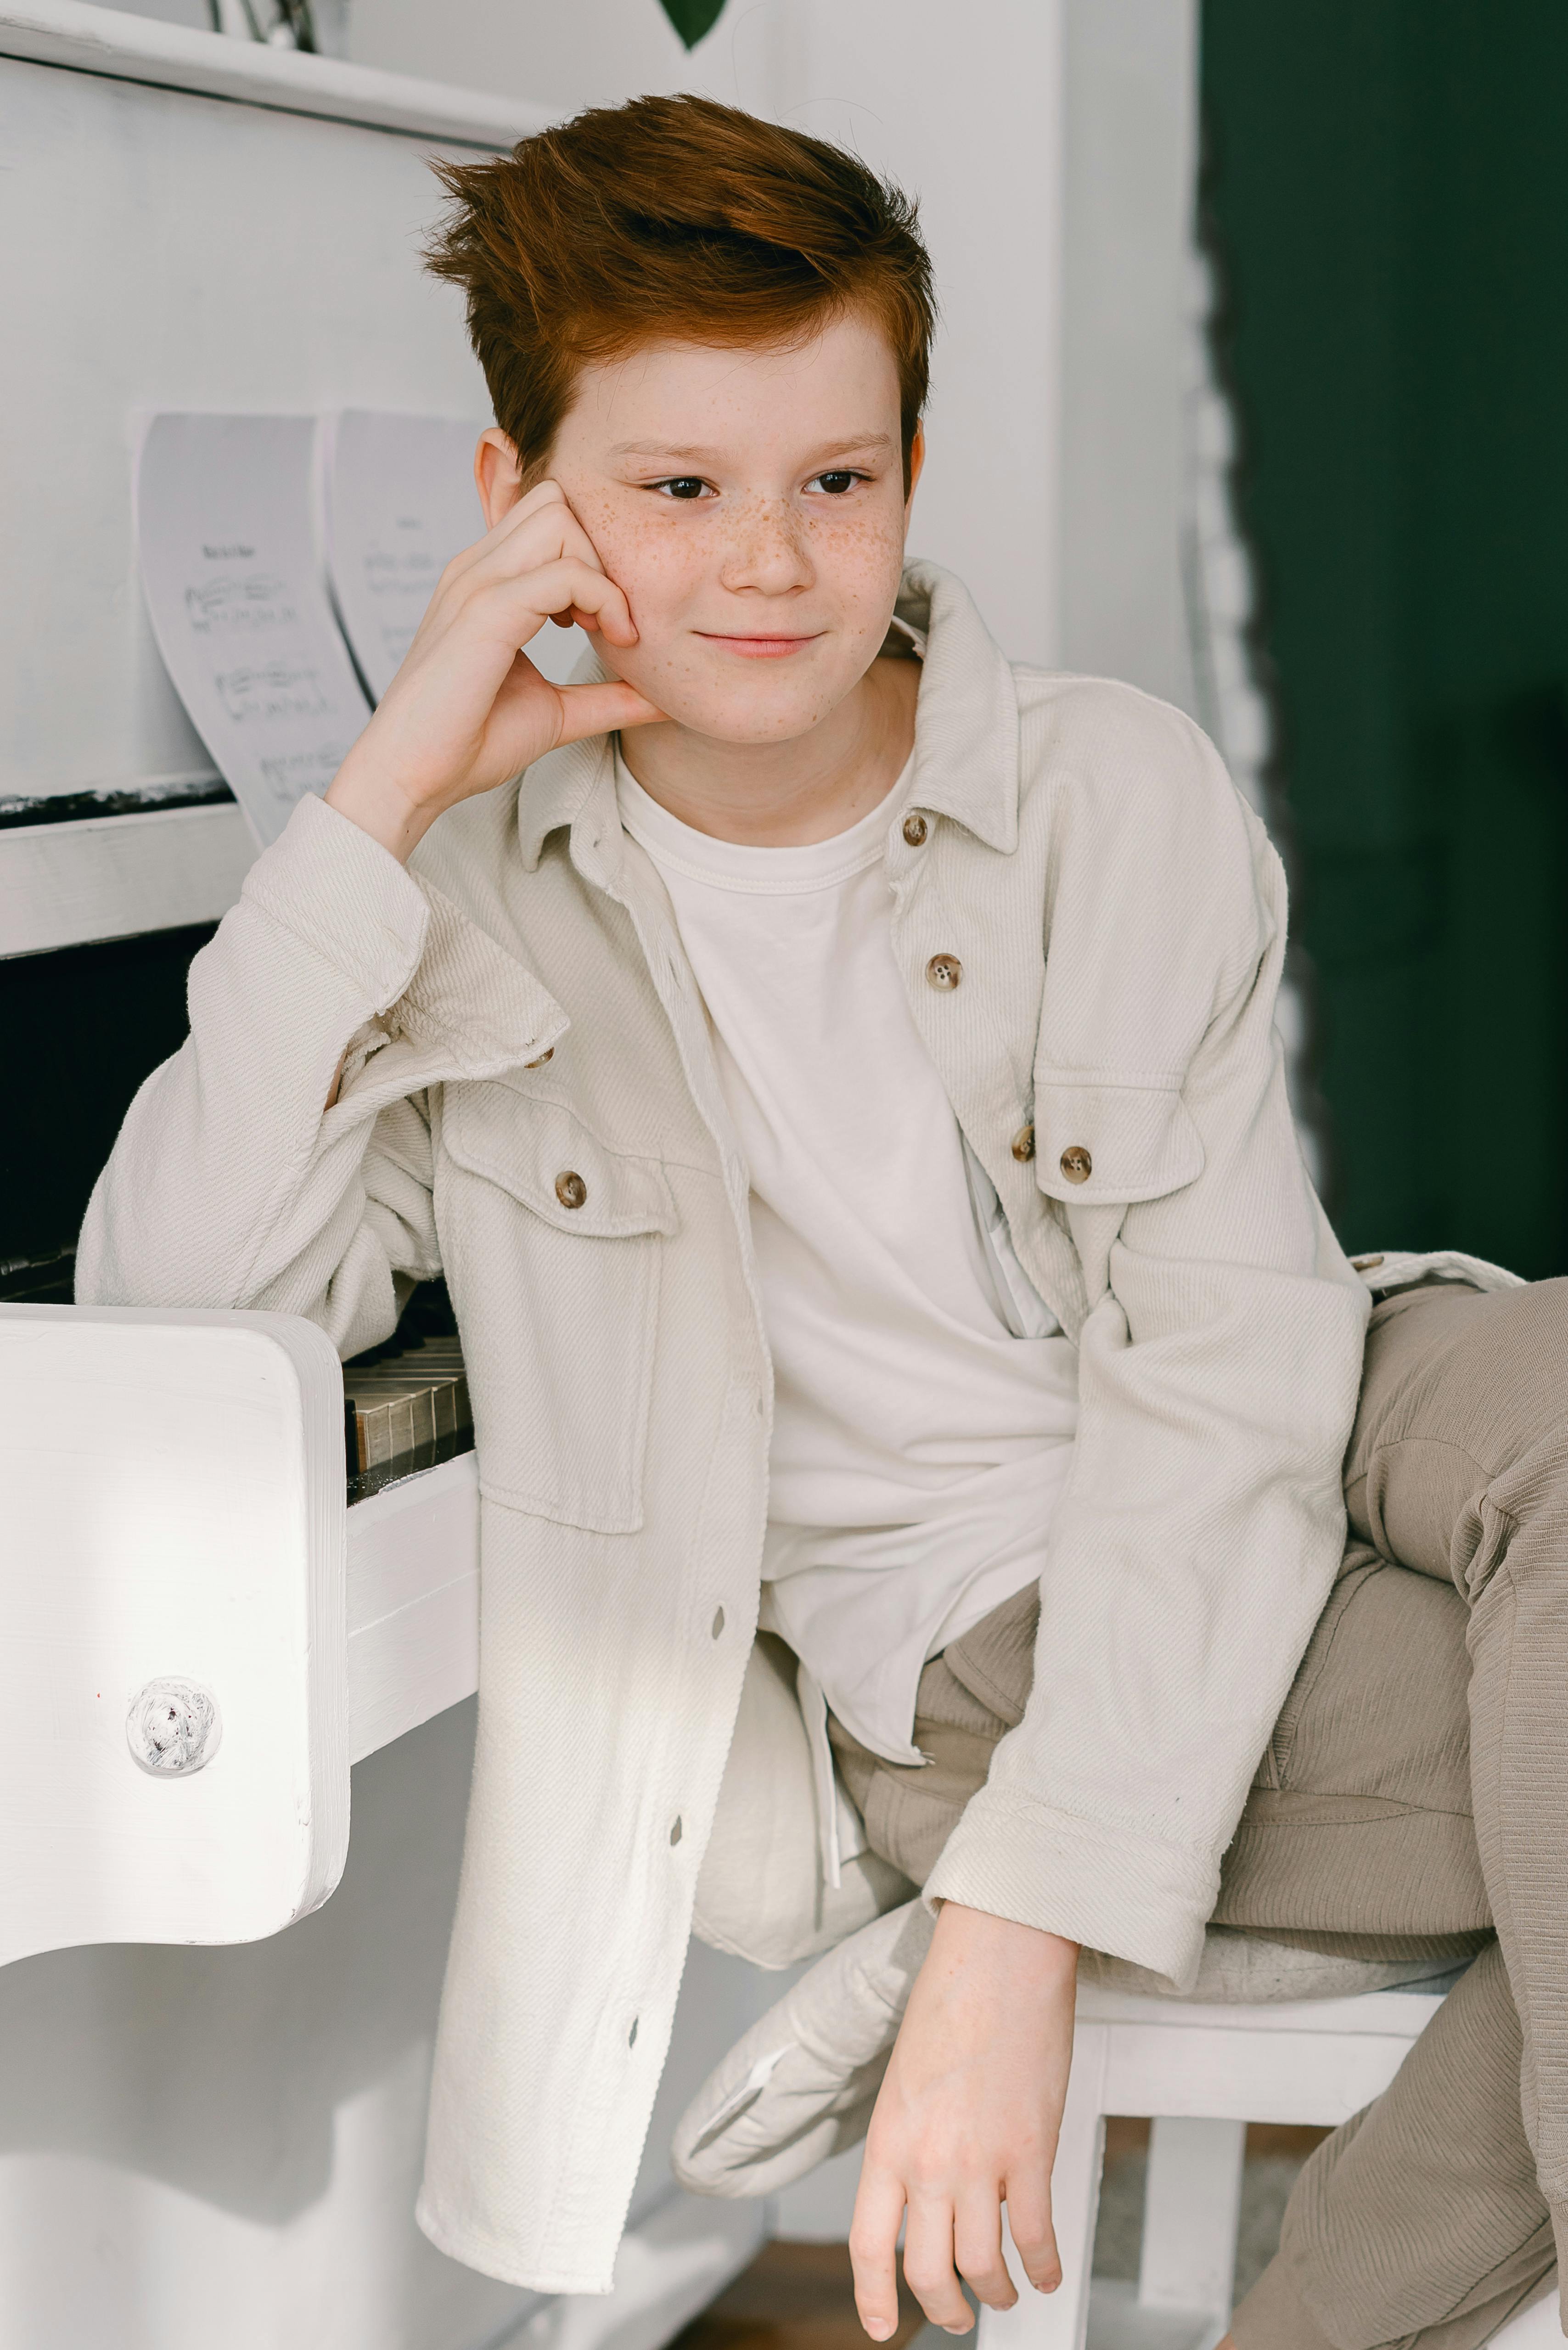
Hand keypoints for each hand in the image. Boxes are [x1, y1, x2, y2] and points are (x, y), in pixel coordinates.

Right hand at [326, 480, 665, 862]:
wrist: (412, 777)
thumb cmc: (468, 743)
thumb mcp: (557, 711)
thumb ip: (608, 697)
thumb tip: (665, 697)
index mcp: (486, 580)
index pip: (548, 515)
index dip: (590, 555)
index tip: (604, 619)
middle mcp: (477, 568)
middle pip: (557, 499)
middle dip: (598, 550)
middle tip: (607, 616)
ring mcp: (477, 583)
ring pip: (561, 517)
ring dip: (599, 569)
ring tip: (605, 628)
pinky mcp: (486, 611)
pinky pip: (565, 572)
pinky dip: (602, 600)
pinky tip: (606, 640)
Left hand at [849, 1904, 1078, 2339]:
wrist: (998, 1957)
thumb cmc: (953, 2003)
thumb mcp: (906, 2079)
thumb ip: (910, 2139)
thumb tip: (924, 2189)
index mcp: (887, 2141)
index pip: (869, 2245)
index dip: (873, 2299)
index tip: (880, 2328)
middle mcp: (927, 2162)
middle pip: (928, 2272)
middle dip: (944, 2307)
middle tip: (957, 2314)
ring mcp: (981, 2161)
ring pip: (985, 2267)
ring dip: (998, 2293)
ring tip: (1007, 2293)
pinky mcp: (1032, 2152)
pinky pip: (1038, 2236)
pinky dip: (1045, 2266)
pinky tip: (1047, 2270)